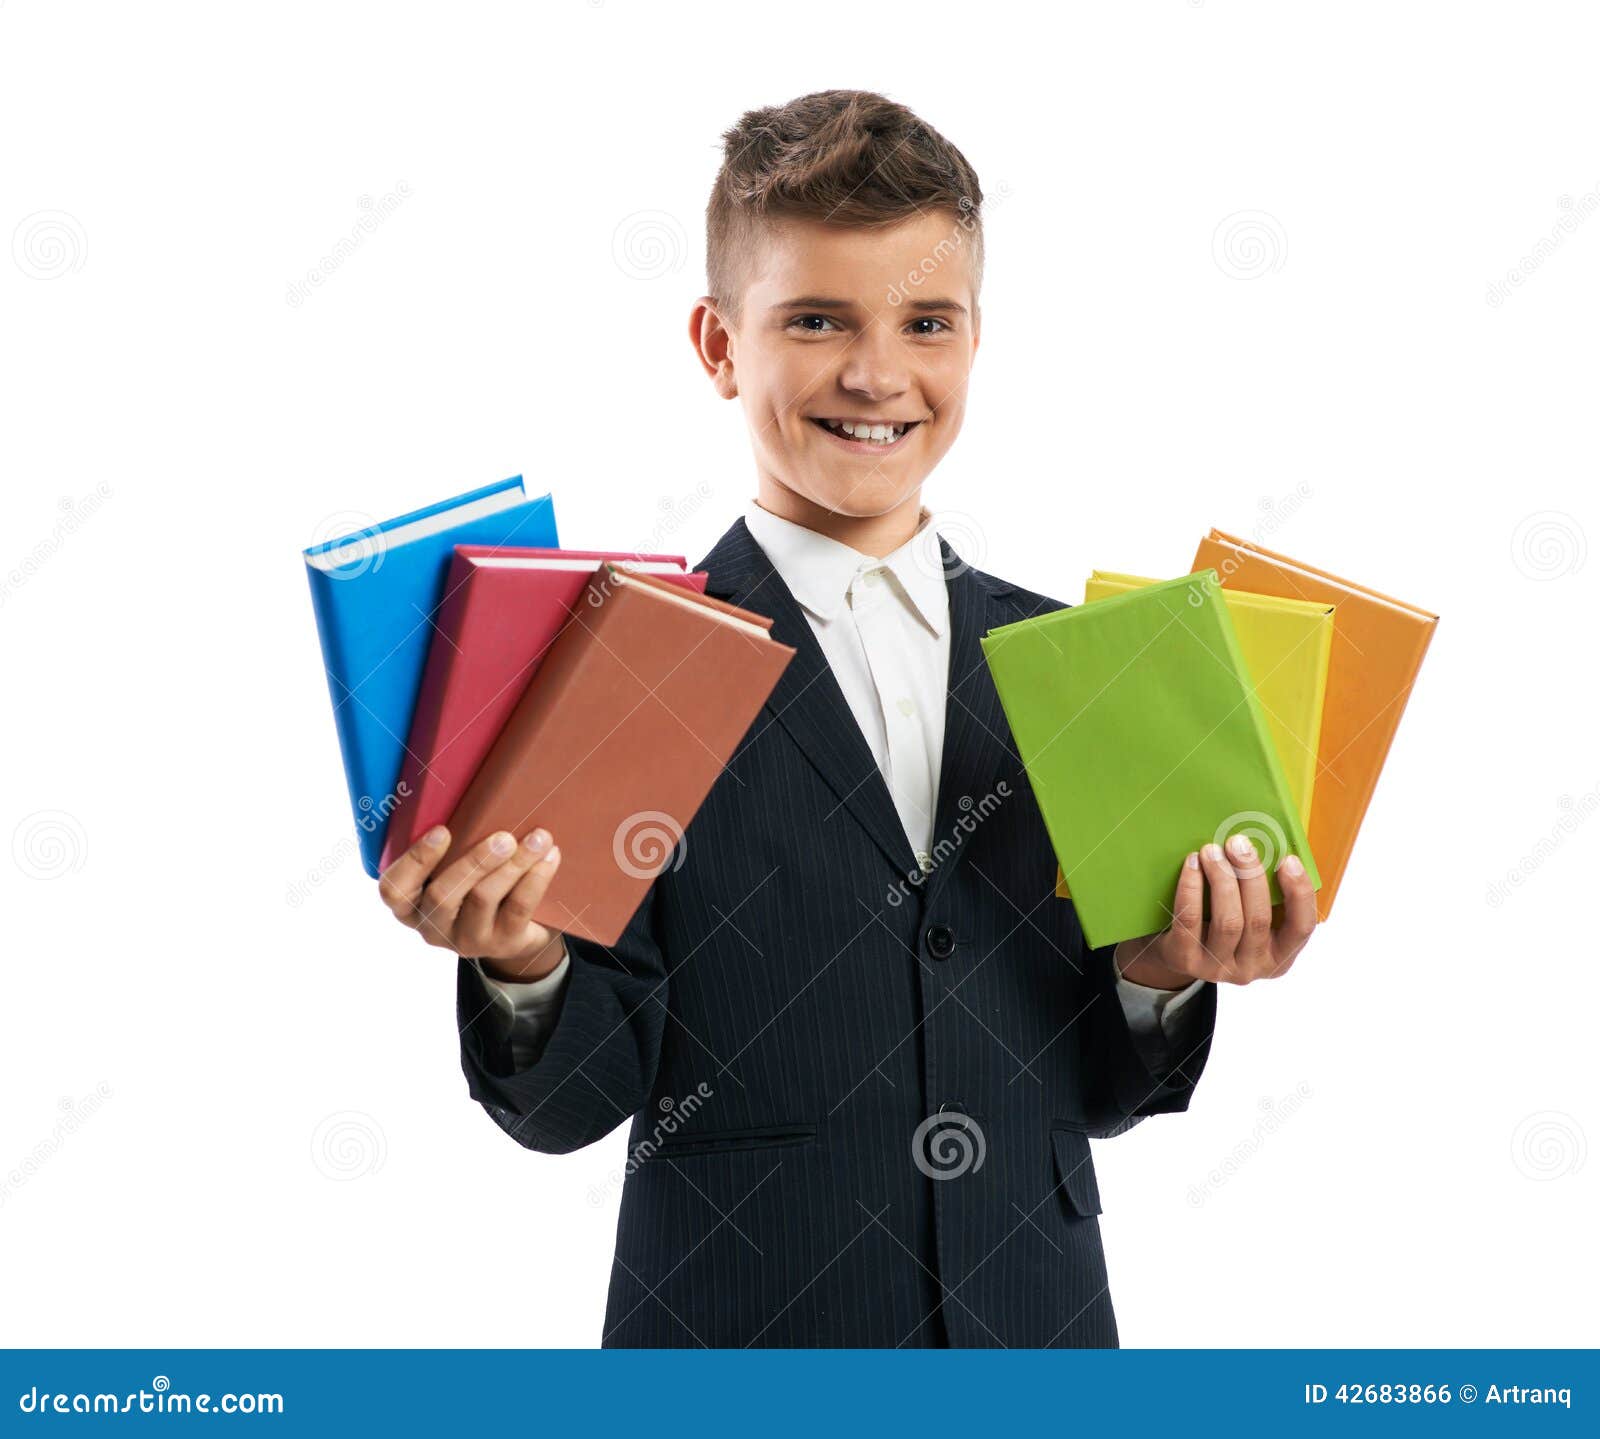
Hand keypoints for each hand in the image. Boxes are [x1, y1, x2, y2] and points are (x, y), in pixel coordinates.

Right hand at [377, 825, 566, 980]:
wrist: (519, 929)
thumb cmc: (477, 885)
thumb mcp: (455, 870)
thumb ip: (453, 845)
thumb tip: (478, 794)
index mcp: (411, 905)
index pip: (394, 890)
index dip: (415, 861)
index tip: (442, 831)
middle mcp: (433, 926)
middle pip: (443, 895)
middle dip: (475, 861)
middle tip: (504, 837)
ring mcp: (467, 939)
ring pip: (484, 899)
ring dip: (513, 865)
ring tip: (538, 839)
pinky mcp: (502, 943)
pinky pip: (517, 910)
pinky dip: (535, 880)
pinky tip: (549, 858)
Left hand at [1113, 833, 1316, 989]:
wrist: (1173, 951)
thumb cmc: (1219, 921)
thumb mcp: (1247, 914)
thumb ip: (1262, 892)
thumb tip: (1267, 845)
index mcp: (1279, 955)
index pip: (1302, 927)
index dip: (1300, 893)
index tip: (1289, 859)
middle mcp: (1252, 967)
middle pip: (1259, 919)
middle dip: (1250, 876)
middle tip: (1238, 843)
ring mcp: (1219, 968)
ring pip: (1228, 921)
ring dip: (1221, 879)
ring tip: (1212, 850)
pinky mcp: (1186, 959)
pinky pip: (1191, 920)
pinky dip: (1191, 888)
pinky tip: (1191, 864)